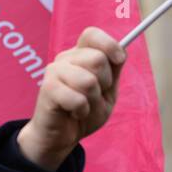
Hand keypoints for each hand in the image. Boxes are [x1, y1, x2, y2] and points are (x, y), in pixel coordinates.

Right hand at [17, 27, 125, 170]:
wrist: (62, 137)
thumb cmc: (84, 112)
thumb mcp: (107, 92)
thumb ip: (114, 72)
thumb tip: (122, 51)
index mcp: (80, 55)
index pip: (92, 35)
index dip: (109, 45)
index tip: (119, 60)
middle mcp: (65, 59)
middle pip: (97, 59)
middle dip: (105, 83)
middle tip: (94, 95)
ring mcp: (54, 72)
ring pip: (88, 80)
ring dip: (93, 100)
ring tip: (83, 106)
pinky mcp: (48, 90)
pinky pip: (78, 99)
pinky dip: (82, 111)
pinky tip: (74, 113)